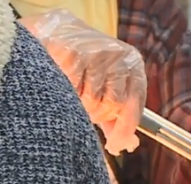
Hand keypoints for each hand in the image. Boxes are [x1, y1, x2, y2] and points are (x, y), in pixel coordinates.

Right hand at [19, 10, 146, 155]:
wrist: (56, 32)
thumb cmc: (86, 66)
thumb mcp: (108, 87)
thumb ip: (118, 116)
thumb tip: (128, 143)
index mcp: (134, 65)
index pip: (134, 105)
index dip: (124, 127)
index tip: (116, 144)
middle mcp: (120, 57)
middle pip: (112, 105)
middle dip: (97, 114)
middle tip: (84, 106)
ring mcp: (99, 53)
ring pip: (91, 100)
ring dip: (79, 104)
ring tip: (72, 90)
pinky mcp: (75, 53)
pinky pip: (72, 89)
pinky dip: (65, 92)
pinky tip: (62, 82)